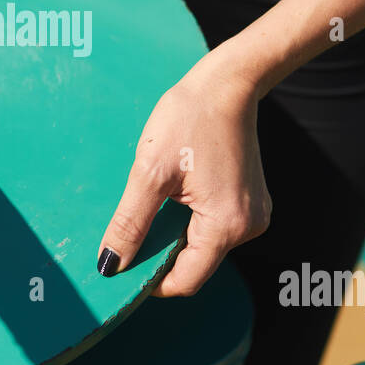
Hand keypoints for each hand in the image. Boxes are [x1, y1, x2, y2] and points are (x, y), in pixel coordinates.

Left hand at [96, 49, 271, 296]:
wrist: (227, 83)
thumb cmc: (188, 119)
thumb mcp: (149, 172)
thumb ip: (130, 223)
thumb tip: (109, 265)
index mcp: (227, 225)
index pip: (185, 280)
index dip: (151, 281)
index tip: (122, 269)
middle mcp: (249, 227)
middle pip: (196, 264)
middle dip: (161, 254)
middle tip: (132, 230)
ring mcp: (254, 214)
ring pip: (204, 245)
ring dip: (175, 235)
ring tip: (158, 200)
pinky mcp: (251, 201)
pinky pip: (214, 226)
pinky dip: (191, 220)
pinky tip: (176, 193)